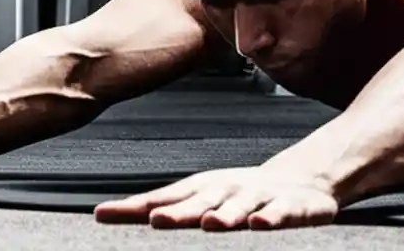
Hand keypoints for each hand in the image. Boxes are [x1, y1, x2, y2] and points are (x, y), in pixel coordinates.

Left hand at [94, 166, 337, 230]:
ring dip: (226, 214)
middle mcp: (227, 190)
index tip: (105, 213)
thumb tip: (98, 213)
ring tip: (211, 222)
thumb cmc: (239, 193)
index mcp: (203, 188)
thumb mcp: (198, 198)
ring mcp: (260, 197)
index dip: (136, 207)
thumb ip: (155, 207)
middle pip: (200, 201)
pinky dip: (271, 216)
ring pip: (240, 206)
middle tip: (158, 220)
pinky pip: (281, 212)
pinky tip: (261, 222)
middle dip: (180, 211)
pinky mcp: (291, 207)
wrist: (305, 181)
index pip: (164, 199)